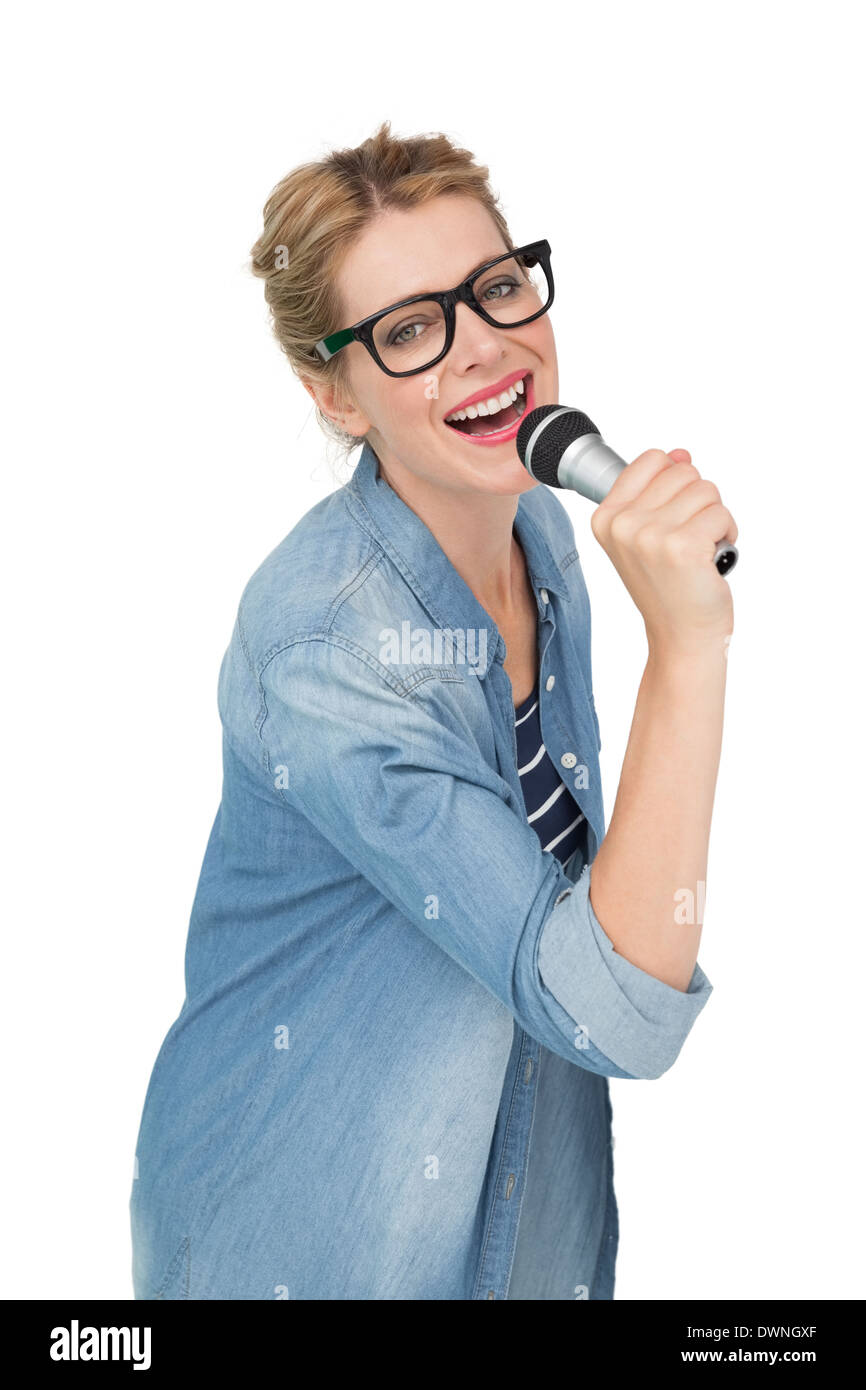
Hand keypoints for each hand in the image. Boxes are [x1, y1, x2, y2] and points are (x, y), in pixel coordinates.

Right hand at [590, 448, 736, 655]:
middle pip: (683, 471)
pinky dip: (726, 533)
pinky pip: (722, 513)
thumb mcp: (648, 534)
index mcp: (606, 517)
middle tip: (687, 540)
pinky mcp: (682, 546)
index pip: (653, 460)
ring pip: (706, 489)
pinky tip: (711, 559)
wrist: (680, 636)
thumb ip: (659, 489)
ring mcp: (650, 535)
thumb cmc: (668, 588)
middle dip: (698, 503)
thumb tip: (680, 454)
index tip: (671, 518)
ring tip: (699, 550)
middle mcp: (622, 524)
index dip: (675, 484)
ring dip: (714, 518)